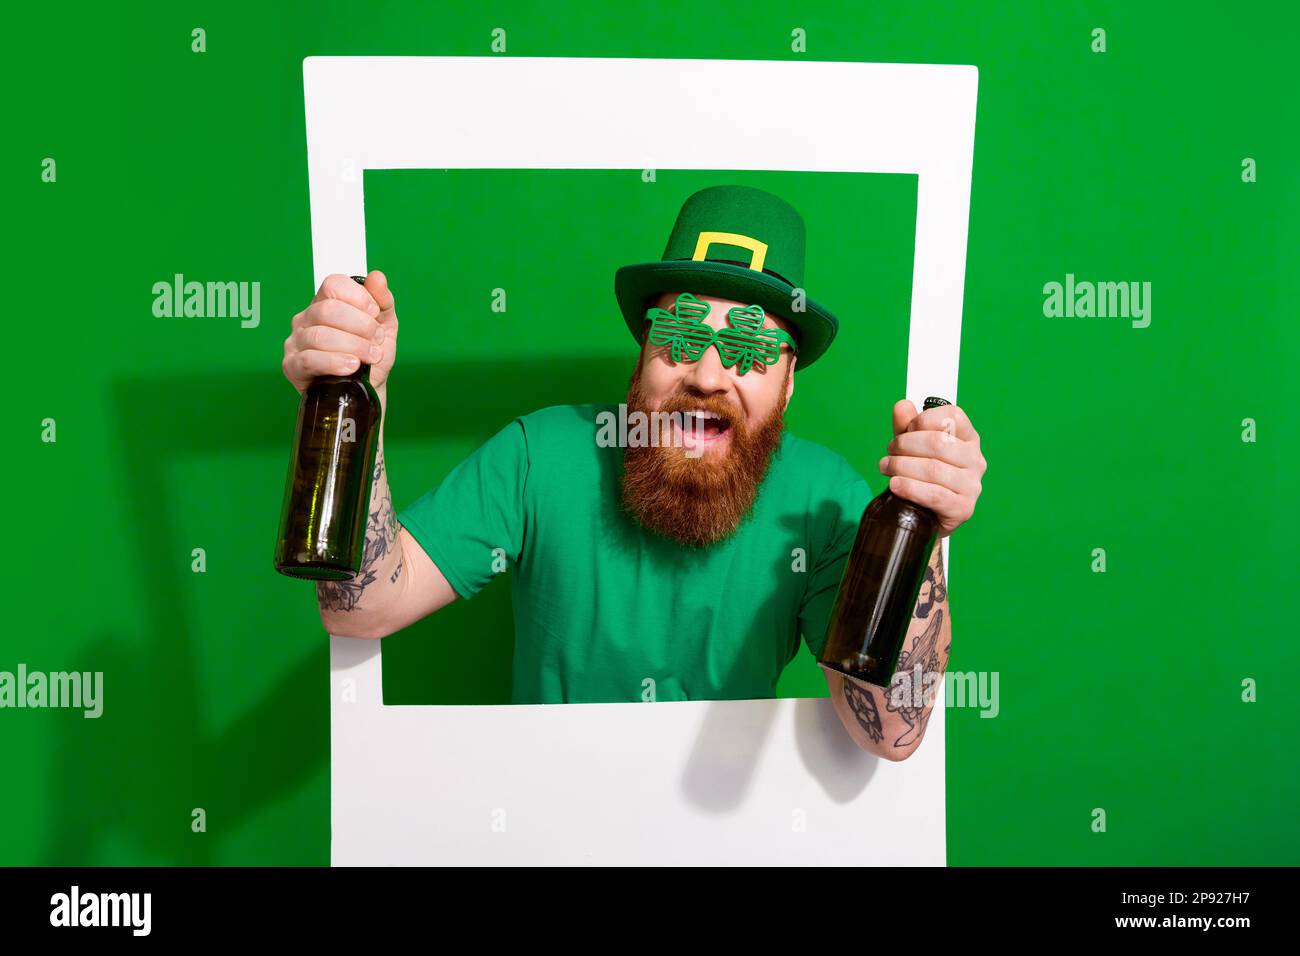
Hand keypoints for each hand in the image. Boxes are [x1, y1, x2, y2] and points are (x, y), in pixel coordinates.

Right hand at [282, 271, 398, 393]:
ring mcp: (296, 342)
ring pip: (320, 336)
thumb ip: (383, 301)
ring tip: (371, 357)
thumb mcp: (385, 326)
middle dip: (361, 326)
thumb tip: (377, 277)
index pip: (333, 284)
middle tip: (376, 340)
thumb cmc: (372, 357)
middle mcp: (307, 318)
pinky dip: (335, 362)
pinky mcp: (292, 366)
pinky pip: (309, 359)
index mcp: (326, 302)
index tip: (375, 314)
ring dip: (354, 346)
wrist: (368, 390)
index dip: (359, 297)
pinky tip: (352, 367)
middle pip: (328, 310)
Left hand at [878, 400, 985, 536]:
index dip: (922, 420)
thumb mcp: (911, 447)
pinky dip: (910, 488)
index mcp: (968, 438)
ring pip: (933, 469)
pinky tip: (895, 485)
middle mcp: (975, 460)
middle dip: (904, 446)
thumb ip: (906, 426)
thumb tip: (902, 405)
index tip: (905, 431)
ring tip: (886, 468)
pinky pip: (934, 495)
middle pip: (938, 442)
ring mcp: (972, 485)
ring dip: (901, 467)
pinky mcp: (963, 508)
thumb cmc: (921, 476)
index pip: (952, 415)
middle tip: (889, 454)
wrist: (924, 515)